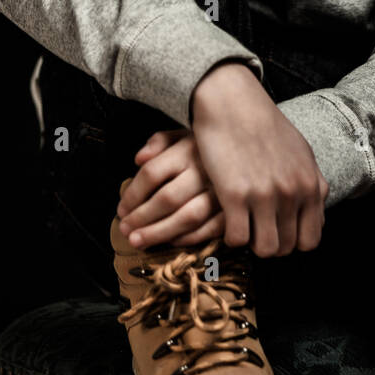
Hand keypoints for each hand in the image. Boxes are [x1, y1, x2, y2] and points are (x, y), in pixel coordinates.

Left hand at [116, 127, 224, 248]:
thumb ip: (160, 141)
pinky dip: (189, 237)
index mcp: (188, 148)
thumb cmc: (211, 144)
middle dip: (141, 218)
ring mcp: (223, 190)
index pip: (152, 173)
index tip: (121, 209)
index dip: (132, 194)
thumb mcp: (185, 132)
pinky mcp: (236, 207)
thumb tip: (138, 160)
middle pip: (167, 198)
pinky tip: (172, 240)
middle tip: (125, 231)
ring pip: (188, 217)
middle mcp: (205, 169)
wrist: (252, 145)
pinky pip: (211, 228)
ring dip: (160, 232)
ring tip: (139, 241)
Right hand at [191, 62, 328, 258]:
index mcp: (311, 185)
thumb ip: (311, 182)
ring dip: (252, 243)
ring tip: (243, 226)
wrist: (233, 104)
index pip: (311, 240)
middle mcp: (293, 193)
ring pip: (264, 249)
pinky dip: (231, 236)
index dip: (293, 241)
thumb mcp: (301, 152)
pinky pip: (237, 238)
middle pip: (286, 248)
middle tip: (256, 229)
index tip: (278, 231)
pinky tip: (228, 219)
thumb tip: (317, 206)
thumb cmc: (265, 126)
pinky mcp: (235, 195)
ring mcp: (265, 195)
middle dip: (270, 244)